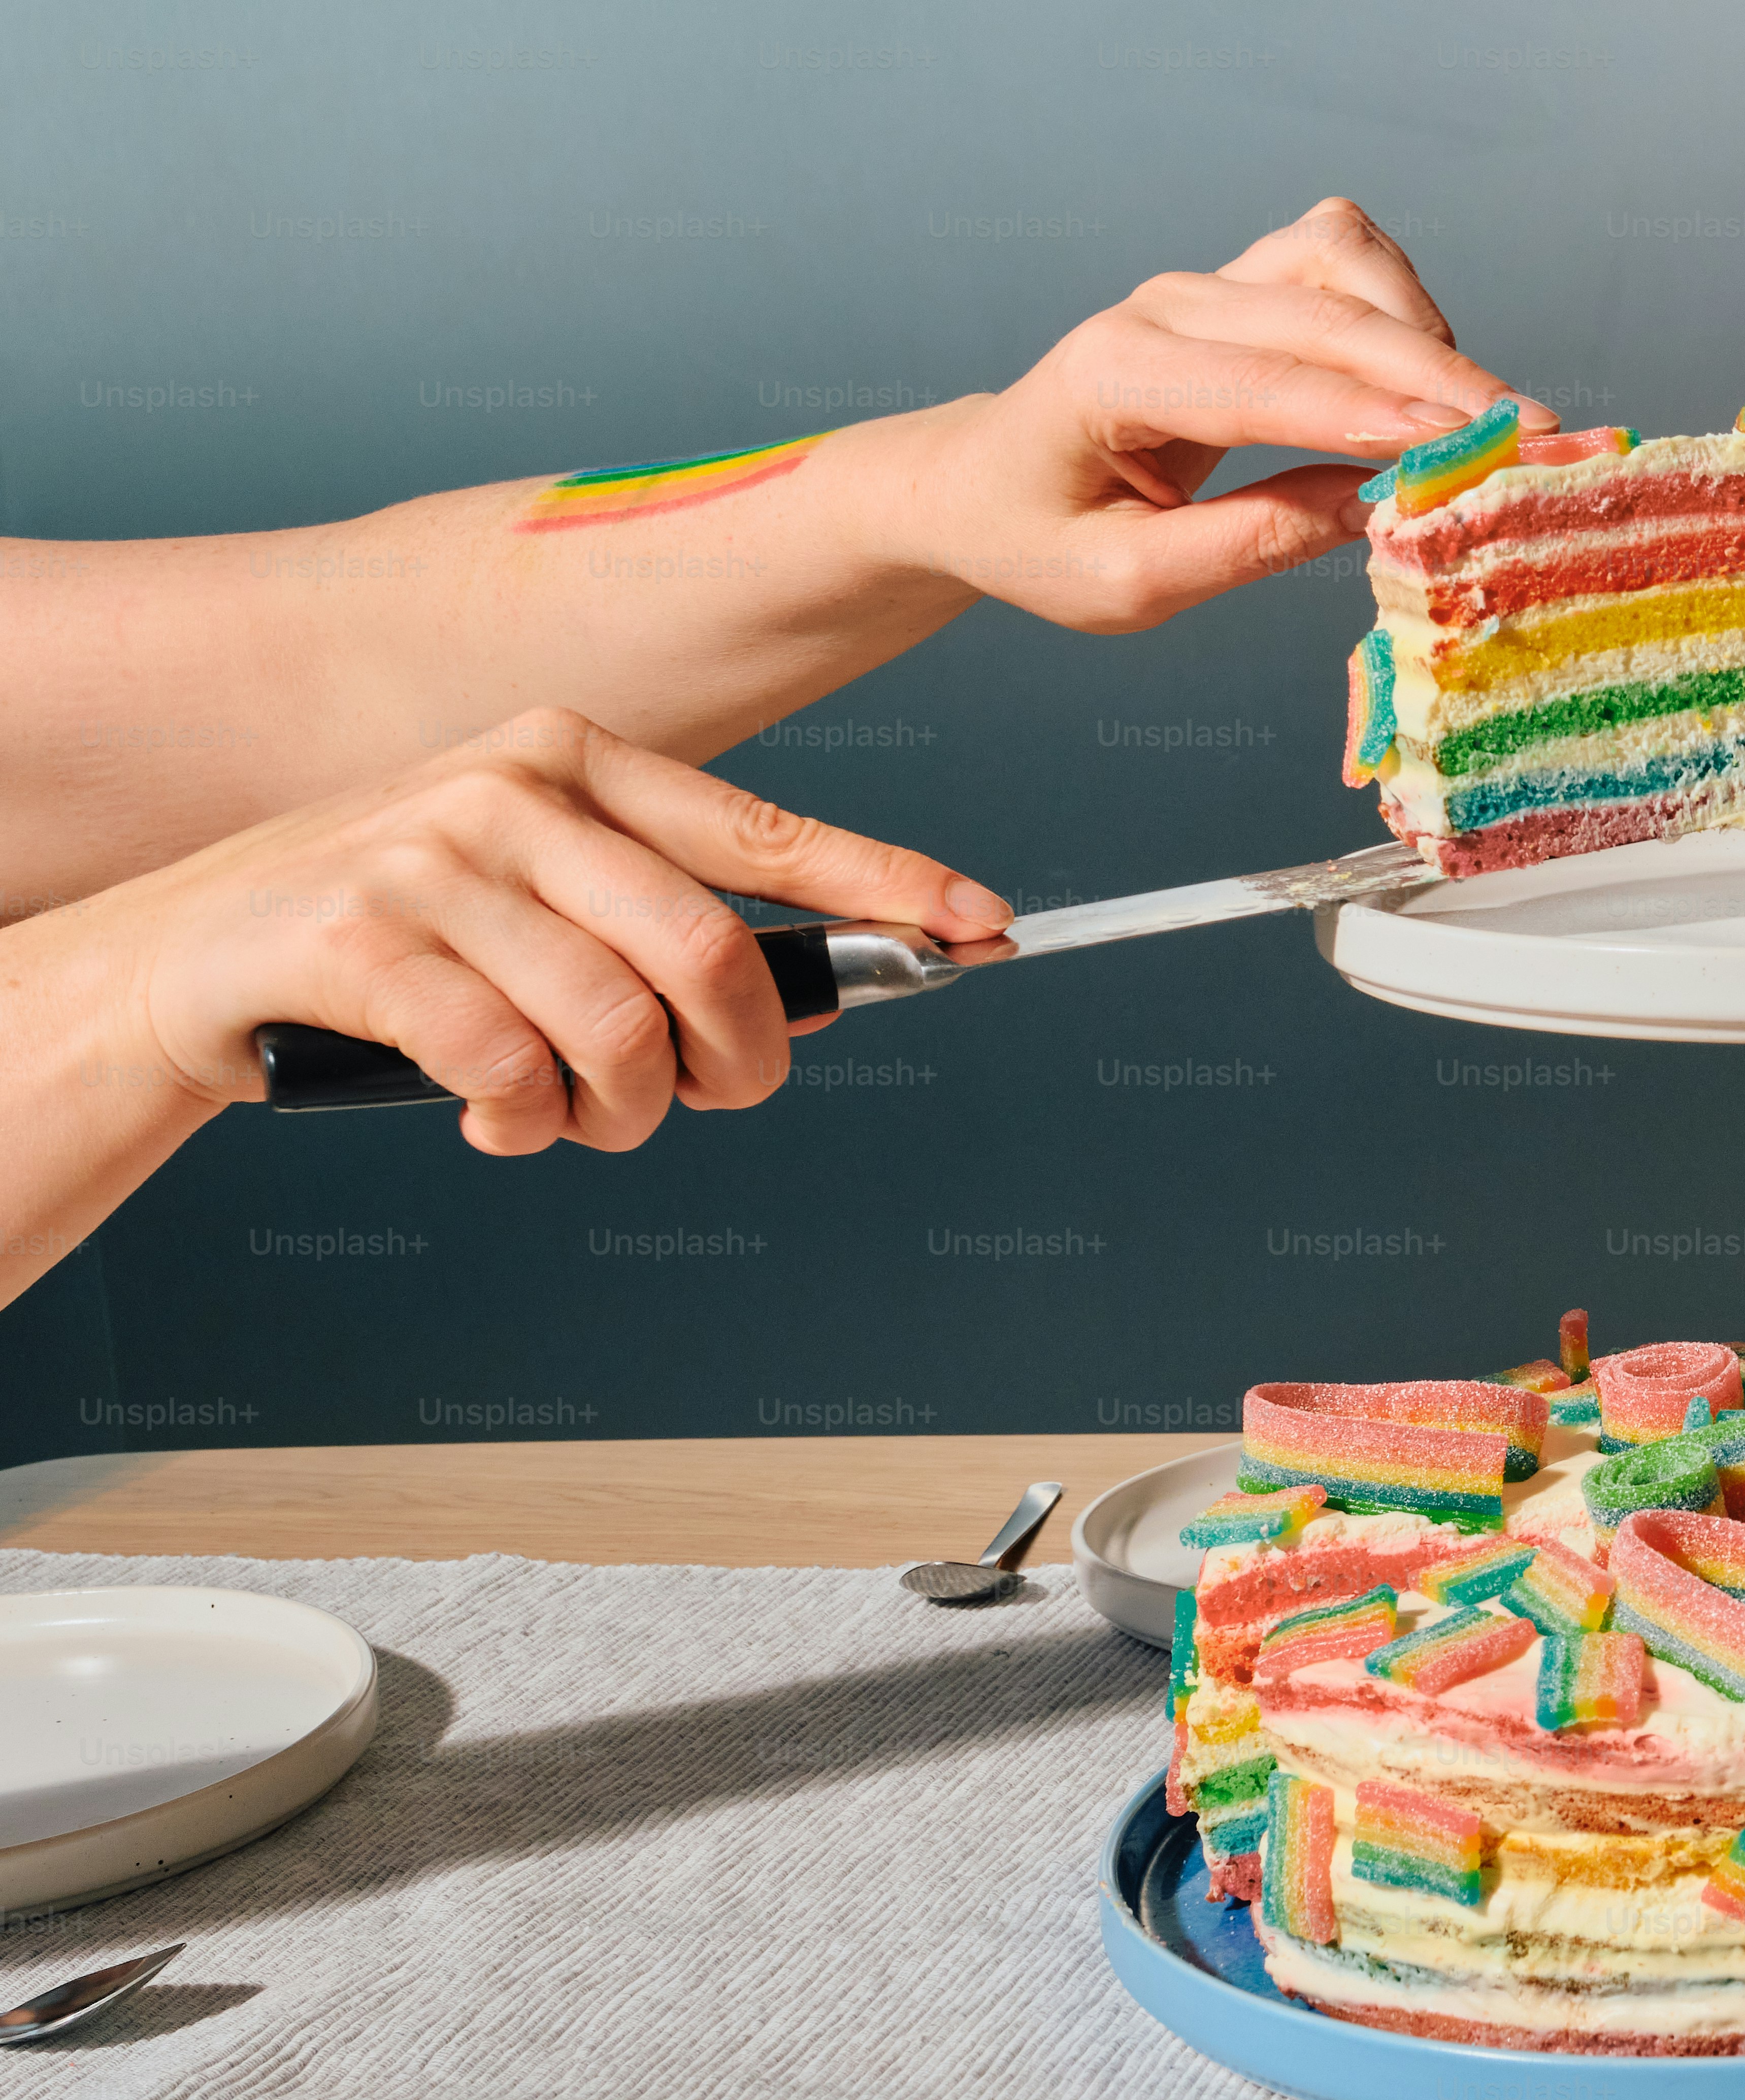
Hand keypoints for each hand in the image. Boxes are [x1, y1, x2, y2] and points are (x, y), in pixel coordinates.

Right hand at [102, 707, 1009, 1154]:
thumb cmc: (395, 934)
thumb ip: (657, 920)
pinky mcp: (364, 938)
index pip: (770, 834)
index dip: (889, 885)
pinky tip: (495, 1121)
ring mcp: (433, 855)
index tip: (980, 927)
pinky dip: (522, 1128)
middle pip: (710, 956)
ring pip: (619, 1029)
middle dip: (739, 1064)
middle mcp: (513, 787)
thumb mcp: (533, 891)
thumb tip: (816, 997)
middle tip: (712, 1102)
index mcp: (576, 758)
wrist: (195, 951)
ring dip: (623, 1113)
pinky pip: (510, 1070)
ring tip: (578, 1118)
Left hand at [919, 196, 1550, 632]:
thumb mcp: (1125, 585)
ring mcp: (1203, 284)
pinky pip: (1337, 252)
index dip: (1374, 416)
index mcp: (1115, 378)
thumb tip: (1369, 510)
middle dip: (1437, 376)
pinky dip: (1398, 301)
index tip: (1467, 445)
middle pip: (1322, 316)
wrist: (984, 477)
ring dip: (1421, 328)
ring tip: (1477, 417)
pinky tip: (1426, 371)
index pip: (1267, 388)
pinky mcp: (1238, 281)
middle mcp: (1163, 310)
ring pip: (1338, 261)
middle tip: (1533, 438)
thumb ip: (1243, 548)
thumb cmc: (1040, 538)